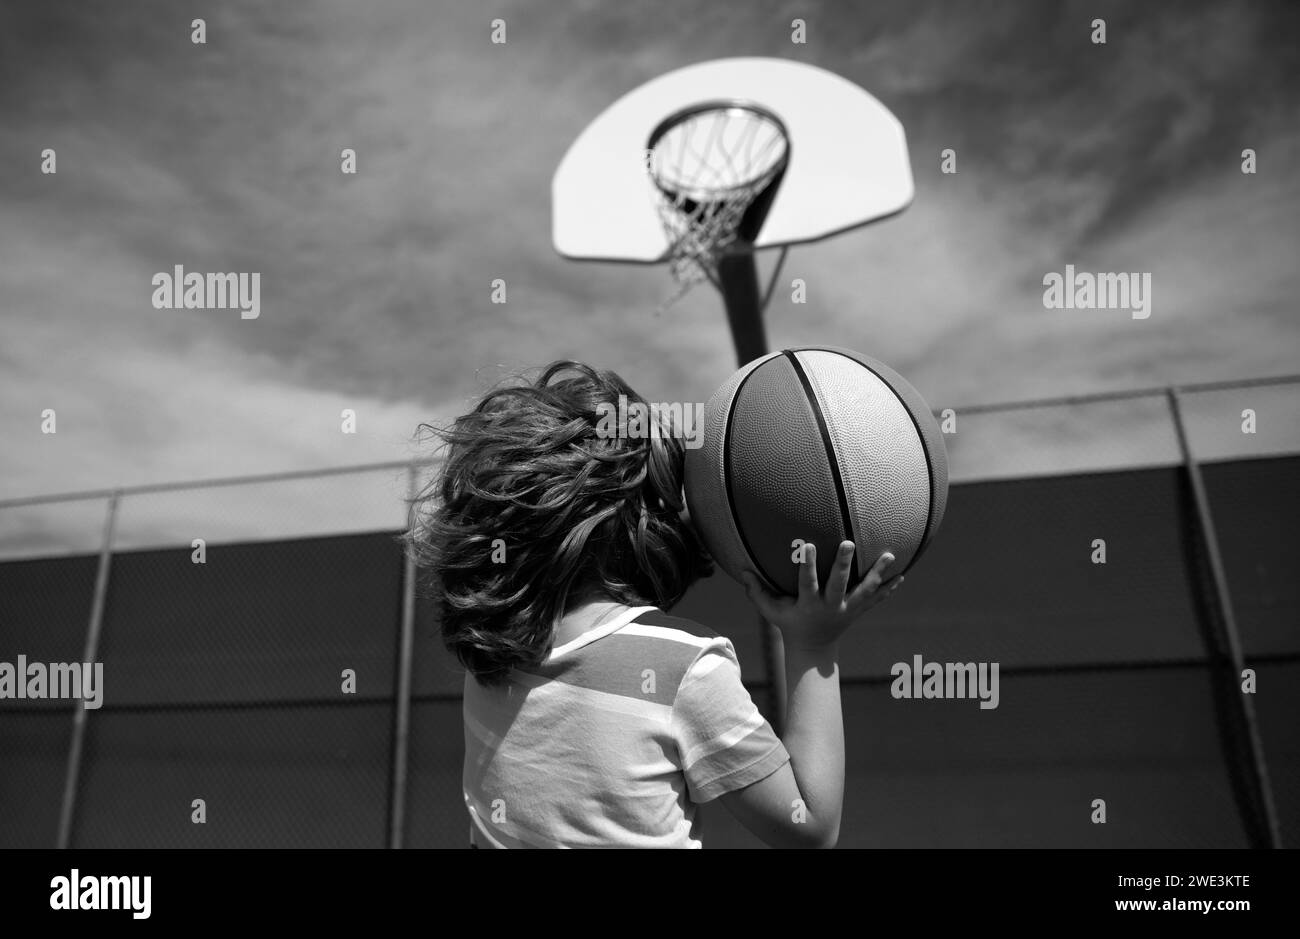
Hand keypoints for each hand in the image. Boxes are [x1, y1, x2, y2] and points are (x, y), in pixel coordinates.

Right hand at [739, 542, 900, 650]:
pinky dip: (888, 589)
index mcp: (808, 604)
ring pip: (864, 591)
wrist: (813, 649)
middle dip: (844, 564)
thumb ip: (756, 591)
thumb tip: (741, 570)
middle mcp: (830, 606)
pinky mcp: (858, 611)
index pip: (808, 582)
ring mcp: (847, 610)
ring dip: (877, 574)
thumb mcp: (771, 612)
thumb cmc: (789, 624)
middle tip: (849, 543)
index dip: (808, 565)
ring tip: (889, 555)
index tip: (810, 545)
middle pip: (839, 584)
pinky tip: (902, 575)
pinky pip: (876, 599)